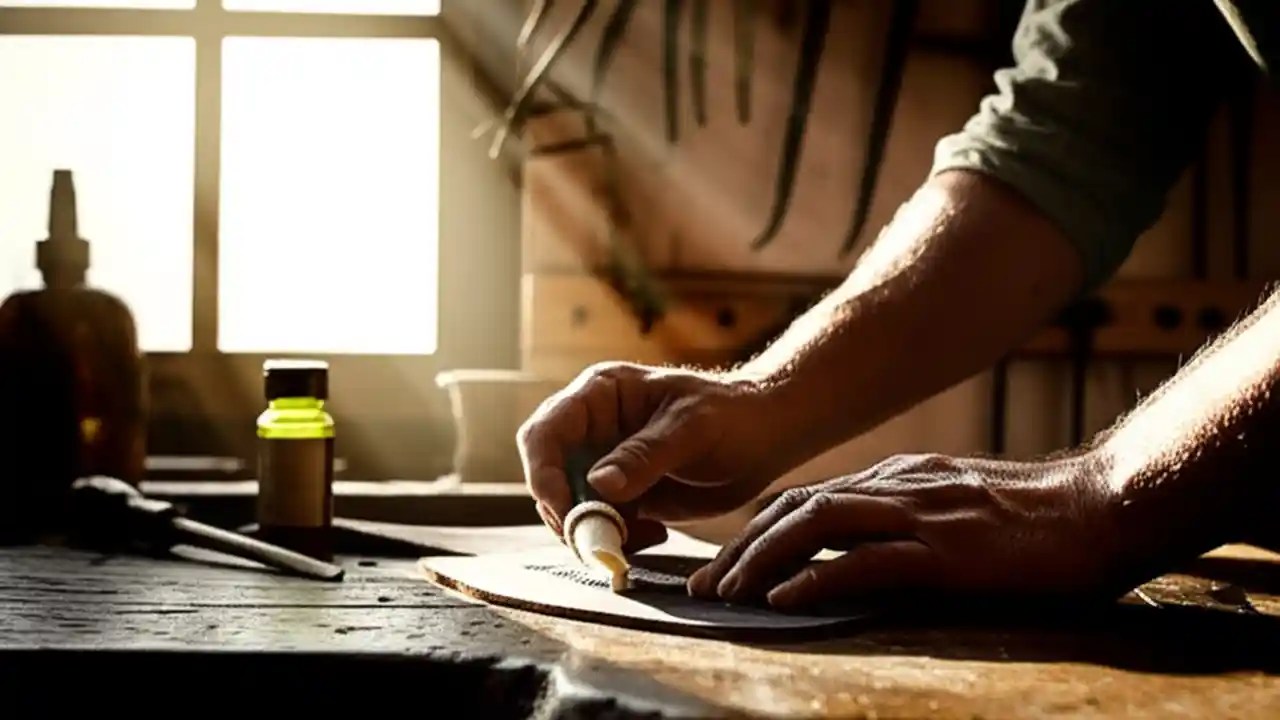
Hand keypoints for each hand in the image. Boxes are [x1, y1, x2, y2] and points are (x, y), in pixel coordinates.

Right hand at [518, 362, 793, 550]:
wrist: (765, 439)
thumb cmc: (731, 415)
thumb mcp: (691, 429)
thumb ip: (644, 456)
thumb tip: (599, 485)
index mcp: (598, 396)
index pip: (545, 433)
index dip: (544, 473)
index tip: (565, 511)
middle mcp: (592, 430)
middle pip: (549, 477)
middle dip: (568, 513)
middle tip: (602, 539)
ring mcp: (604, 465)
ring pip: (571, 508)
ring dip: (596, 532)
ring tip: (644, 536)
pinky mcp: (622, 496)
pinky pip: (601, 526)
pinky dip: (619, 540)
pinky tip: (656, 535)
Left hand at [688, 451, 1130, 608]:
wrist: (1100, 510)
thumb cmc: (1032, 521)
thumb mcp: (952, 508)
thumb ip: (902, 519)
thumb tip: (853, 552)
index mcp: (895, 479)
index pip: (804, 499)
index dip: (754, 532)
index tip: (721, 567)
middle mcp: (896, 487)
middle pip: (795, 509)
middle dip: (740, 549)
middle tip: (702, 589)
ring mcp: (919, 514)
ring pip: (817, 526)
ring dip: (763, 561)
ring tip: (727, 596)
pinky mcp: (945, 551)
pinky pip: (867, 563)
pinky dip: (818, 581)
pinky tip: (785, 602)